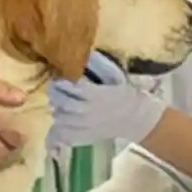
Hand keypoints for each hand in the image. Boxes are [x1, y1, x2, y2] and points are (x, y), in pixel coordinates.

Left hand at [46, 52, 167, 152]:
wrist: (134, 118)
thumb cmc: (125, 94)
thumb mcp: (116, 75)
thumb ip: (100, 64)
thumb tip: (84, 54)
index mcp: (95, 94)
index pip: (71, 86)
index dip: (62, 80)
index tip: (60, 76)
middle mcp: (86, 111)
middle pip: (62, 102)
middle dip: (56, 93)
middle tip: (57, 87)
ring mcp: (83, 127)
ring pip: (59, 117)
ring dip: (57, 108)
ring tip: (61, 102)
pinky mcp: (83, 138)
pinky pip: (62, 135)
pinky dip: (56, 128)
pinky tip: (60, 121)